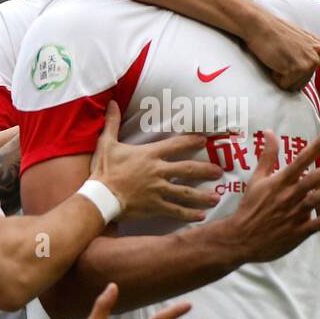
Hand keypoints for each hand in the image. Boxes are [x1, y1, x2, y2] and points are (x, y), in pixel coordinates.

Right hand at [90, 101, 221, 221]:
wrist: (100, 197)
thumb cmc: (104, 170)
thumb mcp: (106, 143)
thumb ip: (112, 123)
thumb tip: (111, 103)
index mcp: (149, 155)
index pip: (176, 145)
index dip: (191, 142)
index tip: (204, 140)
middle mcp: (158, 172)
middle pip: (188, 170)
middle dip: (205, 170)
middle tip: (219, 171)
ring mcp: (158, 190)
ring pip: (186, 192)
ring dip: (203, 195)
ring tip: (217, 197)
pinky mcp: (155, 206)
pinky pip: (175, 210)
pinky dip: (189, 214)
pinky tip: (201, 216)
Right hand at [226, 131, 319, 262]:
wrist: (240, 238)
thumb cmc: (249, 207)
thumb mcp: (256, 179)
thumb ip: (267, 156)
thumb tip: (270, 132)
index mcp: (278, 183)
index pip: (299, 162)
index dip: (314, 149)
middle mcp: (288, 196)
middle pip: (311, 180)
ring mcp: (293, 215)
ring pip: (315, 200)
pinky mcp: (297, 232)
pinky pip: (317, 225)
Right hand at [243, 11, 319, 91]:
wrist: (259, 25)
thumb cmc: (272, 33)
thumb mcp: (296, 41)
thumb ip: (304, 54)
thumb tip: (302, 73)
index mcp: (318, 48)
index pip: (307, 74)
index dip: (292, 69)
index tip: (285, 55)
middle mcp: (318, 55)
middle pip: (301, 82)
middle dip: (287, 74)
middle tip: (279, 55)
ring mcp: (309, 62)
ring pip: (294, 86)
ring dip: (281, 75)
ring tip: (277, 57)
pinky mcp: (298, 69)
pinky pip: (284, 85)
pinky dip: (275, 76)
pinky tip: (274, 59)